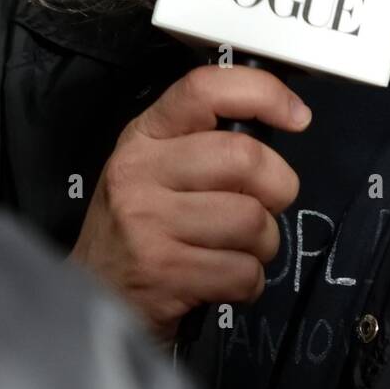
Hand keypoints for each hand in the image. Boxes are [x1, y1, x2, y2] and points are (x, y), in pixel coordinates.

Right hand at [68, 63, 311, 341]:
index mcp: (145, 136)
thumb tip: (282, 120)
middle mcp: (141, 172)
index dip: (263, 94)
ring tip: (238, 249)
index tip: (297, 116)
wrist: (93, 298)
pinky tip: (224, 280)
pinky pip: (242, 271)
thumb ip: (207, 142)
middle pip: (245, 159)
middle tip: (267, 205)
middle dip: (278, 187)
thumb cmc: (140, 229)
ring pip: (251, 220)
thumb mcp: (157, 170)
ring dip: (263, 243)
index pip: (206, 90)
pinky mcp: (162, 272)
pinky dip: (249, 282)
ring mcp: (148, 223)